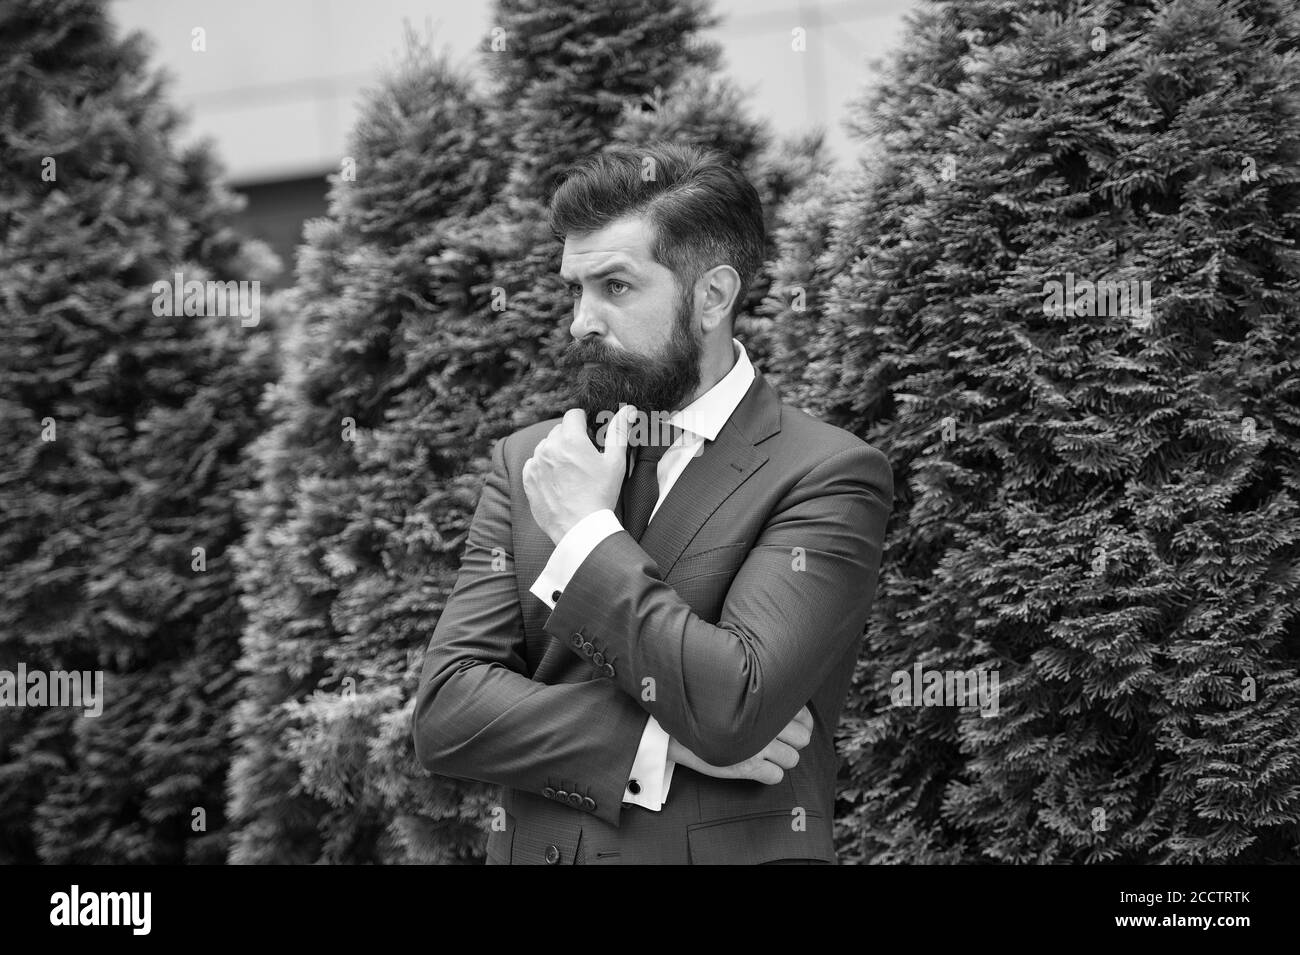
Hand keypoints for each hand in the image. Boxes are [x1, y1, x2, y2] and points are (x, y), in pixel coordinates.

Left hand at [523, 405, 634, 543]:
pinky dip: (544, 467)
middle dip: (571, 438)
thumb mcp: (615, 462)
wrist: (580, 528)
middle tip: (583, 458)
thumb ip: (619, 431)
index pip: (573, 415)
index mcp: (571, 440)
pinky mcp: (528, 479)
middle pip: (559, 430)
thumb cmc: (601, 495)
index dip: (584, 422)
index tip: (589, 435)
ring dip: (556, 451)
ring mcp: (536, 463)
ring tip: (571, 471)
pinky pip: (534, 463)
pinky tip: (558, 481)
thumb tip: (627, 411)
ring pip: (546, 446)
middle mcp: (549, 447)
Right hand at [667, 706, 813, 784]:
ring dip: (781, 759)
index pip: (804, 716)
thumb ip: (761, 699)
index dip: (802, 723)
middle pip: (803, 739)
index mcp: (764, 703)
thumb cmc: (707, 711)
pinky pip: (776, 777)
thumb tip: (788, 703)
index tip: (792, 725)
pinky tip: (757, 767)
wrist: (677, 731)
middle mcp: (765, 723)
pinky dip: (769, 775)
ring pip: (792, 759)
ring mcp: (758, 746)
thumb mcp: (735, 697)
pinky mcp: (748, 767)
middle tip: (779, 741)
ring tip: (765, 754)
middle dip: (793, 742)